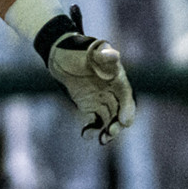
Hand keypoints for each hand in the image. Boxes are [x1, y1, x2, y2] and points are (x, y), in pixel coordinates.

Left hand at [36, 7, 136, 144]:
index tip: (125, 122)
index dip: (127, 109)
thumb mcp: (91, 50)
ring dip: (107, 130)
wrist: (60, 52)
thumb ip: (103, 55)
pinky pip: (94, 120)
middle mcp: (112, 90)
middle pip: (119, 111)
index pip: (126, 96)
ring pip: (109, 118)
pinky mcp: (89, 105)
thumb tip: (113, 55)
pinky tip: (86, 135)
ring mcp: (101, 99)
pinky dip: (92, 129)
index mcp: (117, 77)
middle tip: (110, 133)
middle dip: (117, 124)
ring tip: (101, 140)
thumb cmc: (78, 48)